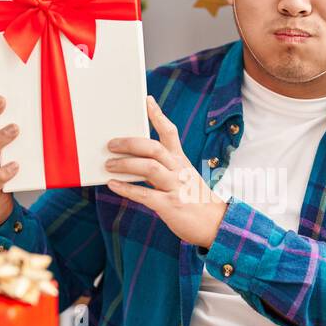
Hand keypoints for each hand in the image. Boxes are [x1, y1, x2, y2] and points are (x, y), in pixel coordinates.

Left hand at [105, 96, 228, 248]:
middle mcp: (179, 170)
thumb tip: (134, 162)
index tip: (146, 100)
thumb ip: (164, 168)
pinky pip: (145, 195)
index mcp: (181, 161)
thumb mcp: (184, 178)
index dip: (157, 115)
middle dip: (130, 143)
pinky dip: (126, 189)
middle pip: (154, 148)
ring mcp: (176, 187)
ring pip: (149, 167)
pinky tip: (113, 185)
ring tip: (109, 164)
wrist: (216, 225)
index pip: (170, 132)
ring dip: (125, 164)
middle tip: (111, 144)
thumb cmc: (195, 200)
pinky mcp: (170, 206)